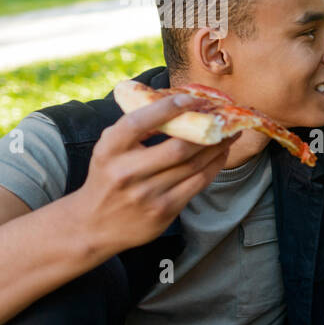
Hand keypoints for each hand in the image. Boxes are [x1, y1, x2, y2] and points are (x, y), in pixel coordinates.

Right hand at [72, 94, 237, 255]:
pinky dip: (214, 165)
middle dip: (207, 131)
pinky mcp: (164, 210)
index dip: (166, 109)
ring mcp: (147, 194)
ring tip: (229, 134)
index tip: (190, 99)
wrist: (94, 225)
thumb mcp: (110, 150)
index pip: (137, 123)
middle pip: (178, 148)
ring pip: (194, 165)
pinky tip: (221, 154)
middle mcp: (126, 172)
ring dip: (217, 147)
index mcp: (109, 151)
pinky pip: (198, 183)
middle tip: (224, 116)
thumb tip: (175, 103)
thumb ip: (135, 128)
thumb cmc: (108, 178)